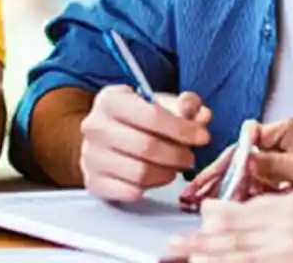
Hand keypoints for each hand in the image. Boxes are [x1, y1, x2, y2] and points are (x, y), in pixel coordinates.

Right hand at [80, 86, 210, 201]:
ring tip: (174, 168)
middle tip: (190, 158)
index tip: (202, 137)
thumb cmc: (137, 119)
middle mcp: (95, 126)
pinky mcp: (93, 181)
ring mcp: (90, 156)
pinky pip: (129, 192)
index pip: (152, 115)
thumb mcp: (160, 103)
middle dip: (177, 154)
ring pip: (140, 173)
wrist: (105, 138)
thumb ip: (185, 106)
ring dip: (166, 173)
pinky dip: (149, 188)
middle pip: (147, 147)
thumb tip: (201, 116)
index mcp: (110, 99)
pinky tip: (155, 177)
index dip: (182, 129)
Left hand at [168, 191, 292, 262]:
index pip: (242, 212)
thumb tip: (240, 208)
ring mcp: (287, 251)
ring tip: (187, 258)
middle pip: (234, 235)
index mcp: (285, 207)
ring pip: (240, 255)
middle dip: (201, 241)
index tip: (197, 219)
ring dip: (212, 257)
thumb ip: (274, 204)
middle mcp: (282, 228)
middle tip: (174, 245)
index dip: (215, 218)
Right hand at [191, 118, 292, 205]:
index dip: (228, 161)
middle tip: (195, 190)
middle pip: (237, 156)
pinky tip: (220, 203)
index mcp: (282, 130)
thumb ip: (276, 163)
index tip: (213, 176)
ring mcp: (270, 154)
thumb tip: (249, 157)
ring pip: (238, 169)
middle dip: (216, 175)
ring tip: (199, 199)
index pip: (246, 142)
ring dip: (222, 185)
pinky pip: (247, 180)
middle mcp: (273, 138)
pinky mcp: (269, 170)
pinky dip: (234, 192)